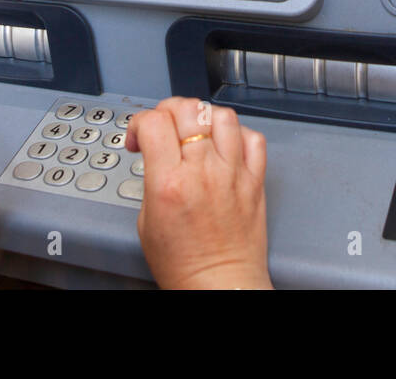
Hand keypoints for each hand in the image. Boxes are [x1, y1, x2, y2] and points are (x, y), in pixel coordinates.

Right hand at [126, 97, 271, 288]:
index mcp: (169, 184)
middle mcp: (203, 173)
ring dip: (205, 117)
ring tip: (197, 131)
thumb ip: (152, 177)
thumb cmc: (183, 264)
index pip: (154, 121)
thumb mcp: (146, 221)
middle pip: (188, 109)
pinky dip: (238, 134)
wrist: (219, 286)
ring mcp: (233, 174)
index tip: (140, 137)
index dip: (141, 122)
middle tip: (165, 127)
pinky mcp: (255, 181)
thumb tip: (156, 151)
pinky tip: (226, 146)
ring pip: (223, 116)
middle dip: (169, 110)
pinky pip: (253, 138)